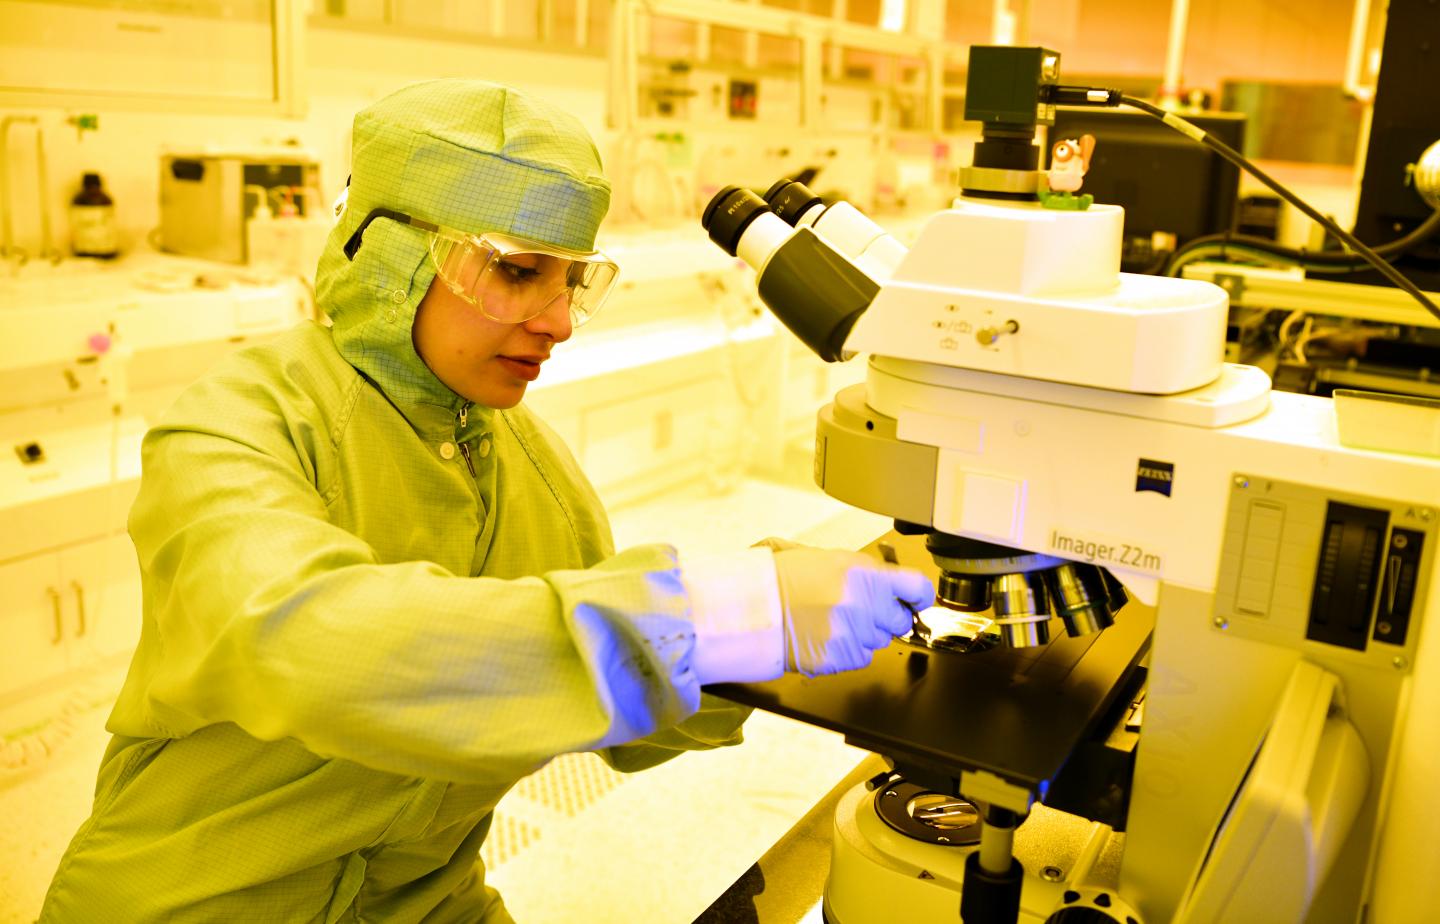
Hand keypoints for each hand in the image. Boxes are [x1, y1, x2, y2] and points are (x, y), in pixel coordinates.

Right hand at [771, 548, 934, 676]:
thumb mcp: (829, 558)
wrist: (755, 605)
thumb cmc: (785, 578)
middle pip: (900, 620)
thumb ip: (866, 571)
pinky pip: (861, 658)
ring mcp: (851, 634)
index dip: (919, 595)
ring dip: (866, 634)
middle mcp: (862, 605)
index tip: (916, 599)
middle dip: (885, 616)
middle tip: (861, 609)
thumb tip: (895, 582)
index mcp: (862, 574)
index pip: (916, 587)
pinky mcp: (839, 658)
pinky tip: (829, 636)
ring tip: (837, 621)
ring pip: (881, 641)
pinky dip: (850, 650)